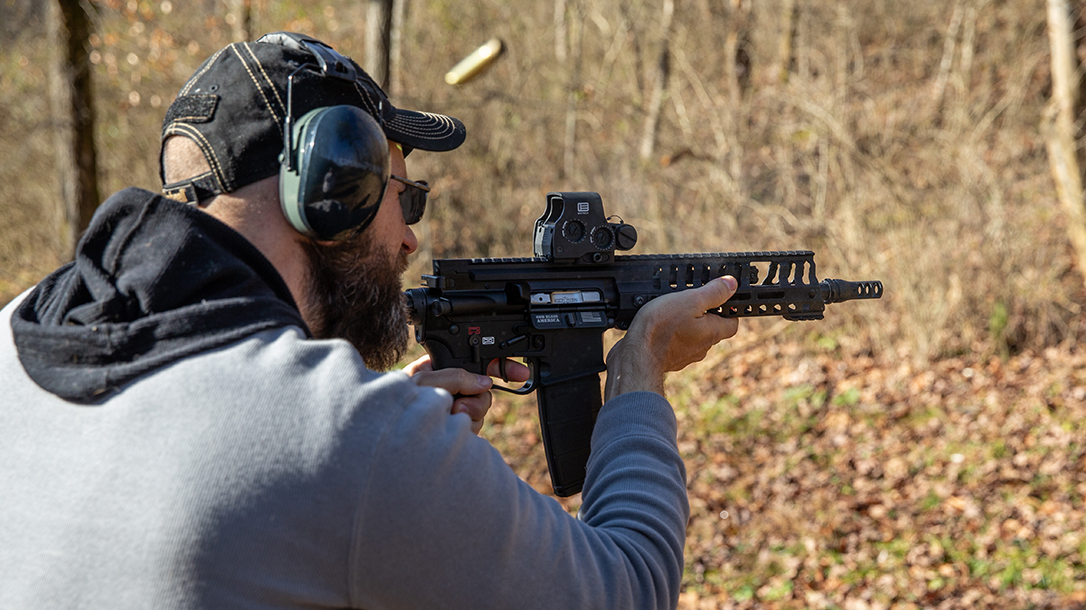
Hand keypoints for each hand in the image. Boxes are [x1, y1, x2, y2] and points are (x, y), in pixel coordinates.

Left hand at [404, 355, 530, 434]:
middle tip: (460, 408)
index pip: (477, 360)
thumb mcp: (422, 382)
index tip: (520, 373)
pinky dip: (464, 432)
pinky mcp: (454, 428)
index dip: (500, 365)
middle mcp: (449, 387)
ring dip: (468, 418)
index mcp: (441, 367)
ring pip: (480, 411)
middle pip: (484, 390)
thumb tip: (483, 382)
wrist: (385, 442)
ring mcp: (452, 408)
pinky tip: (447, 432)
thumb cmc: (393, 406)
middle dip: (477, 401)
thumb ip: (454, 377)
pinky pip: (473, 429)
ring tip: (445, 420)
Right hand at [605, 276, 739, 399]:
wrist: (636, 354)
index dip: (728, 309)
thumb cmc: (662, 327)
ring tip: (672, 309)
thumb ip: (713, 292)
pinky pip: (676, 343)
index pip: (733, 322)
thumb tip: (732, 284)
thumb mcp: (690, 300)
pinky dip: (672, 333)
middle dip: (704, 314)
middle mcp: (703, 346)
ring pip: (693, 336)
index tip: (719, 298)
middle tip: (690, 300)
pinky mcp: (670, 358)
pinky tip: (660, 324)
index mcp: (712, 332)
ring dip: (686, 324)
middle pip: (711, 329)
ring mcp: (686, 355)